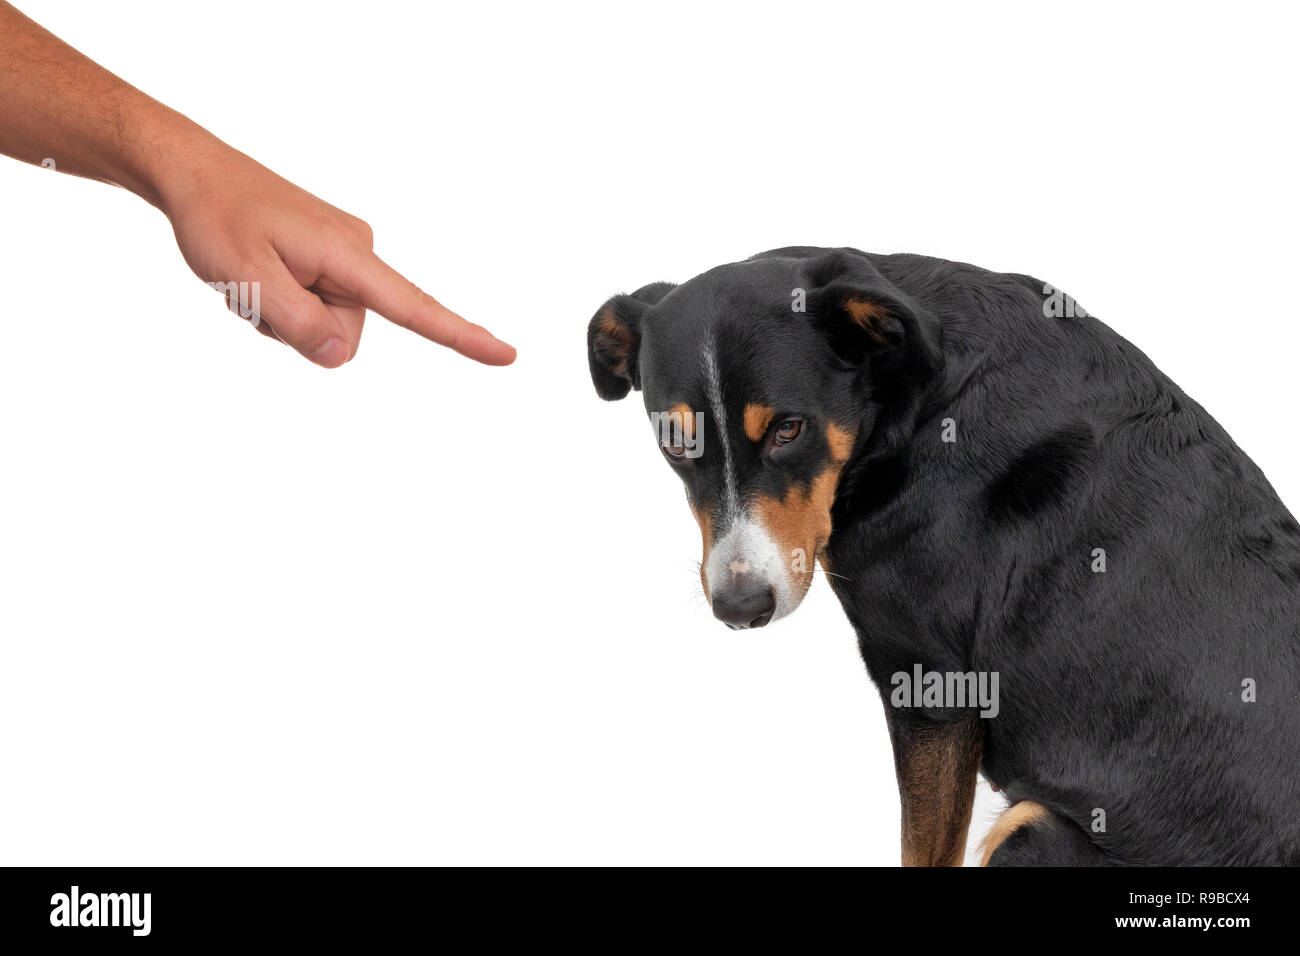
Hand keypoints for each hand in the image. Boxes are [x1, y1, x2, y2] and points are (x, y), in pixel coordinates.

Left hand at [160, 139, 514, 367]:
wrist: (194, 171)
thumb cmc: (216, 218)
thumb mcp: (247, 279)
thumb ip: (298, 324)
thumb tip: (339, 356)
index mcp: (349, 254)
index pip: (416, 307)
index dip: (462, 336)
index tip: (506, 355)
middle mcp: (359, 251)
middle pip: (348, 333)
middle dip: (302, 330)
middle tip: (255, 291)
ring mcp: (346, 253)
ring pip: (330, 323)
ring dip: (288, 315)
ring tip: (254, 277)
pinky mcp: (332, 255)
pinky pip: (320, 303)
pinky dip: (289, 301)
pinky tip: (261, 272)